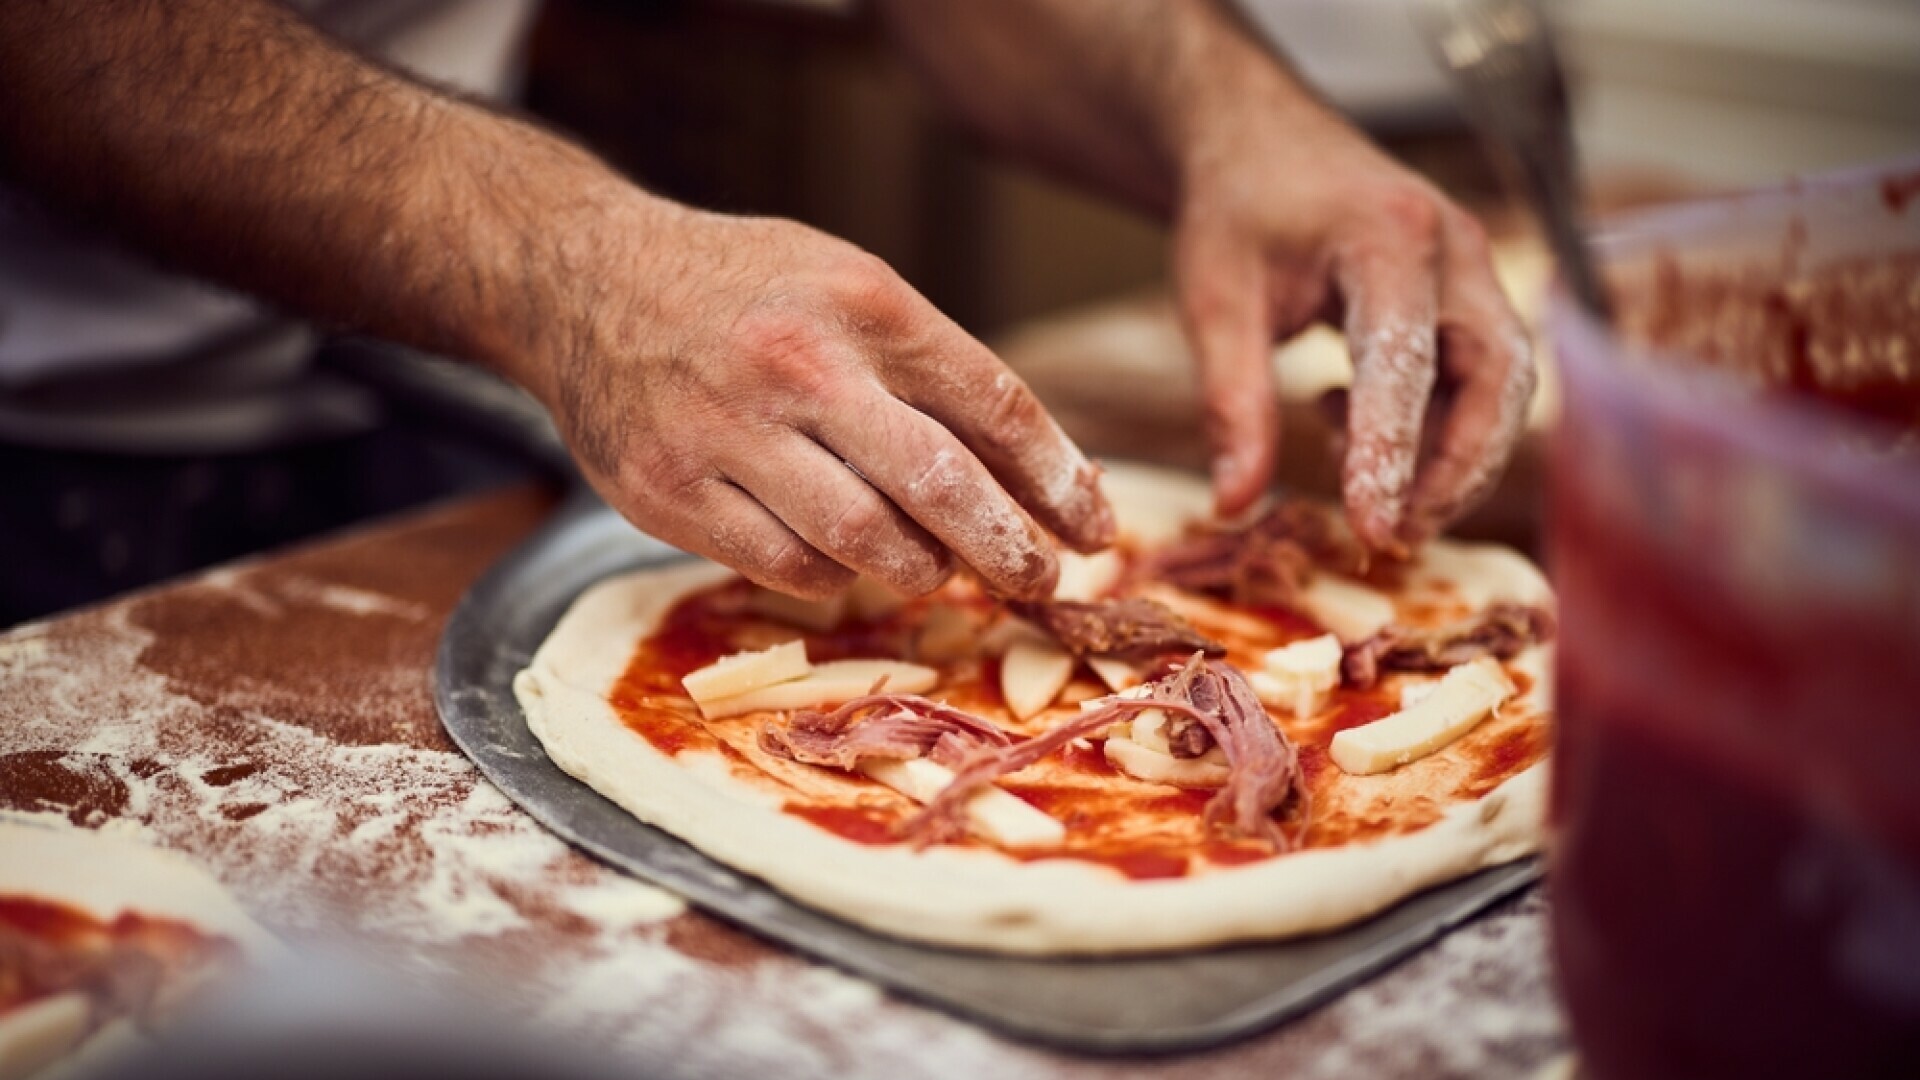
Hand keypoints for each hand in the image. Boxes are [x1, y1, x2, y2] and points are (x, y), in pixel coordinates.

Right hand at [535, 202, 1113, 599]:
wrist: (582, 278)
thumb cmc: (743, 290)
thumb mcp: (847, 286)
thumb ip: (932, 368)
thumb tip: (1039, 474)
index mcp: (863, 302)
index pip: (995, 406)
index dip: (1060, 480)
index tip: (1095, 526)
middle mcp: (799, 365)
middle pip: (943, 486)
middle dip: (1011, 550)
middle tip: (1042, 581)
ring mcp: (727, 433)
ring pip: (867, 543)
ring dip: (922, 570)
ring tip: (933, 566)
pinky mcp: (670, 492)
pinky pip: (789, 568)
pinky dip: (833, 576)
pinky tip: (840, 556)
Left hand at [1172, 104, 1533, 551]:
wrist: (1259, 142)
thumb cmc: (1238, 211)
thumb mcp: (1213, 301)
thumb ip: (1231, 401)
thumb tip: (1236, 504)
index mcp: (1389, 237)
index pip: (1408, 363)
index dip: (1394, 453)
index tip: (1372, 530)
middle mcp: (1454, 250)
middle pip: (1499, 377)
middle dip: (1458, 468)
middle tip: (1394, 536)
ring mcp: (1471, 271)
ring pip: (1501, 385)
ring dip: (1451, 458)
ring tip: (1374, 503)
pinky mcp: (1467, 297)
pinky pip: (1478, 379)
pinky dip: (1430, 427)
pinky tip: (1348, 427)